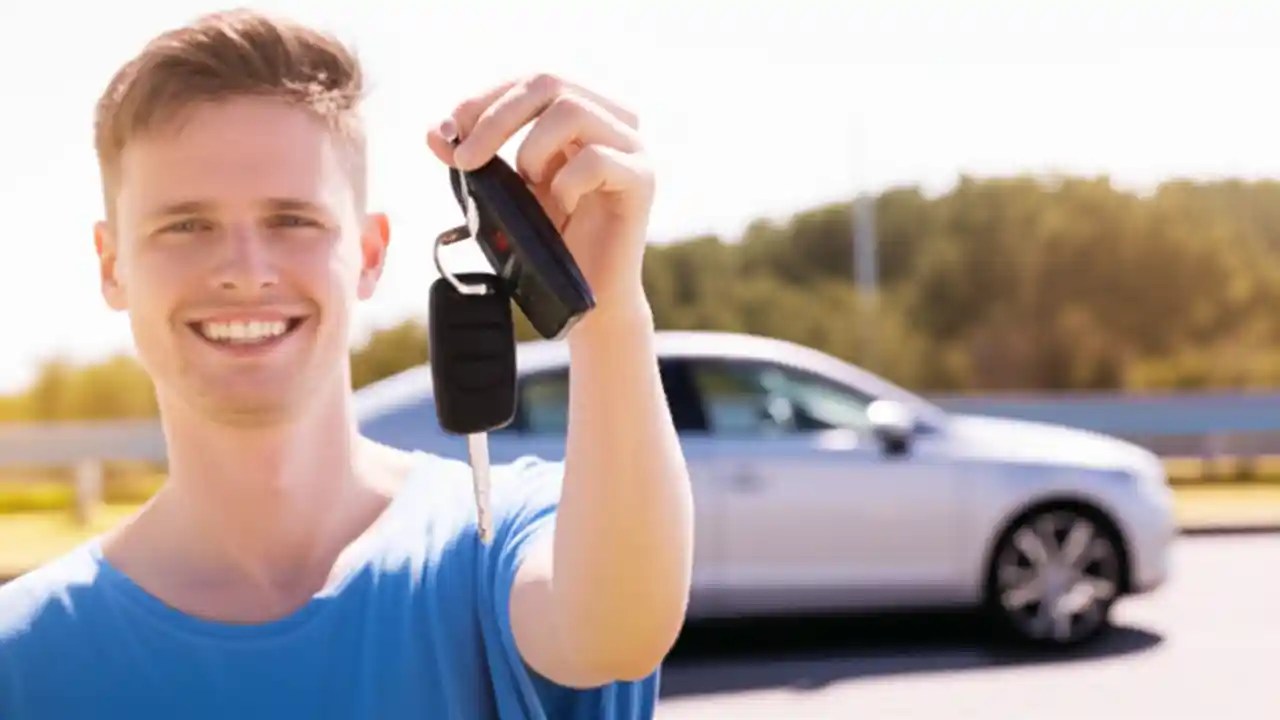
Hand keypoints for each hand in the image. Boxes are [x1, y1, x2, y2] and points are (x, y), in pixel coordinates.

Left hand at [426, 74, 654, 322]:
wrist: (586, 300)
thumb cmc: (549, 244)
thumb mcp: (502, 195)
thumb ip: (475, 160)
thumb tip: (435, 132)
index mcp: (582, 115)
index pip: (532, 82)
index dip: (486, 98)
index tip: (448, 130)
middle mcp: (612, 122)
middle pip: (549, 84)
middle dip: (496, 118)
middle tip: (464, 159)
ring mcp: (632, 149)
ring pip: (573, 110)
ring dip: (532, 149)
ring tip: (527, 185)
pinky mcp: (642, 180)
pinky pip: (596, 159)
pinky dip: (565, 182)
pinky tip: (562, 207)